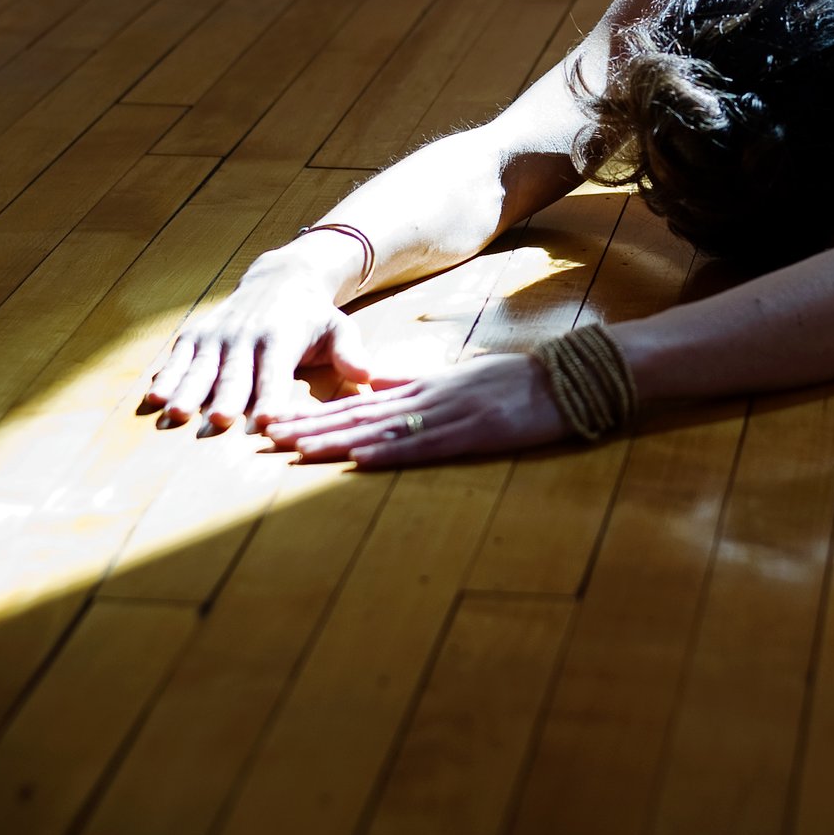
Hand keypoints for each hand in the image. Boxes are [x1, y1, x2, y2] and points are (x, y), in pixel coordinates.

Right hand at [137, 258, 364, 432]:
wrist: (280, 277)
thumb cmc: (314, 316)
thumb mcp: (339, 327)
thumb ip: (349, 352)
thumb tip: (368, 375)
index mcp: (281, 337)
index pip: (276, 372)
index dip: (272, 396)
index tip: (267, 420)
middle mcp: (245, 336)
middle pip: (235, 373)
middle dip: (227, 397)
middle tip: (218, 422)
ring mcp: (218, 334)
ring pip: (201, 366)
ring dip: (188, 390)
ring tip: (175, 413)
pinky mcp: (197, 334)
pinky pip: (179, 357)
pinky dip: (166, 376)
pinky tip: (154, 399)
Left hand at [259, 352, 568, 467]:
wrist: (566, 378)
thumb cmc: (516, 380)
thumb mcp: (458, 375)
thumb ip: (416, 379)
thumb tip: (375, 380)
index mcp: (423, 386)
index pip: (358, 402)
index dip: (315, 414)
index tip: (278, 422)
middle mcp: (428, 397)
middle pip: (359, 414)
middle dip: (312, 427)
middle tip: (267, 437)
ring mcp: (450, 413)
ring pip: (383, 429)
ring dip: (339, 440)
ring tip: (298, 449)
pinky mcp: (475, 432)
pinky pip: (426, 444)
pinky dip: (391, 451)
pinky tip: (361, 459)